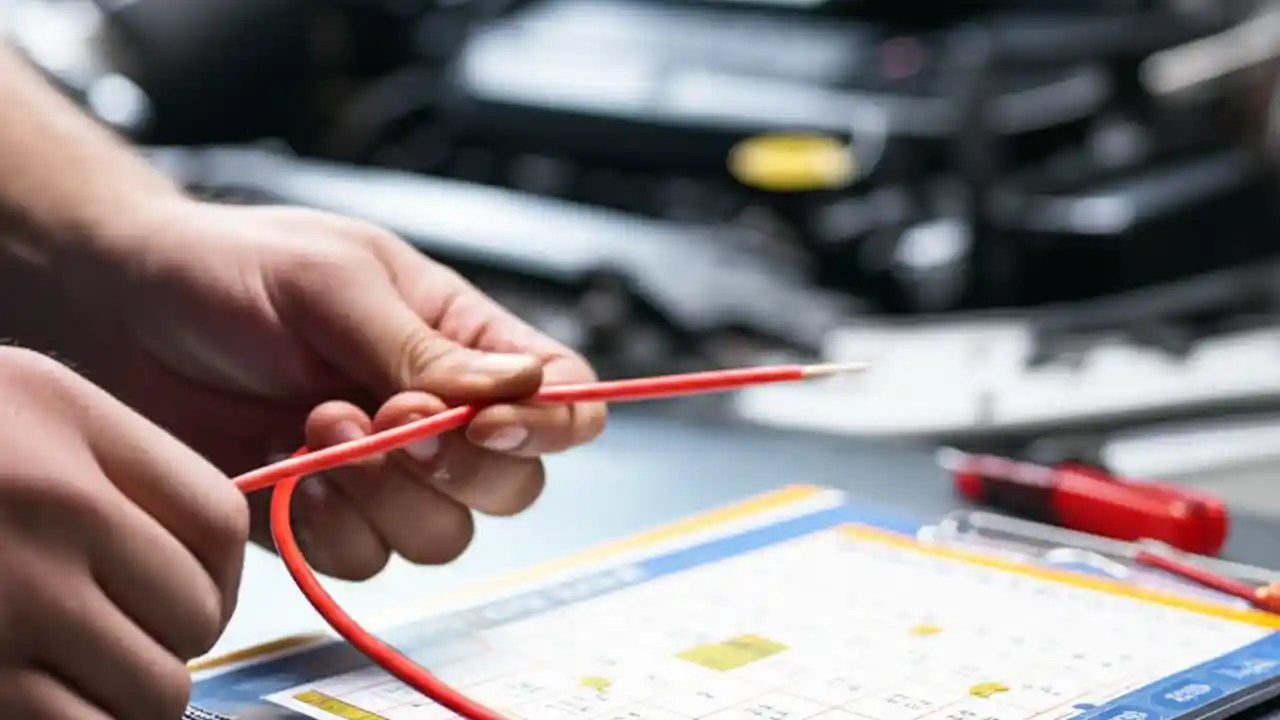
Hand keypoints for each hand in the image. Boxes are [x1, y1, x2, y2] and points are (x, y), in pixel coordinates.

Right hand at [0, 347, 247, 718]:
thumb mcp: (17, 410)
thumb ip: (115, 460)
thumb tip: (212, 544)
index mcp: (63, 419)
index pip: (219, 518)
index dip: (218, 569)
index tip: (190, 583)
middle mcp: (48, 502)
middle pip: (198, 608)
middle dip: (175, 633)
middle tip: (115, 625)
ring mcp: (9, 597)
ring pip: (158, 688)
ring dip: (132, 687)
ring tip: (72, 658)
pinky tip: (38, 691)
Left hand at [75, 199, 605, 579]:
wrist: (122, 307)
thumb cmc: (235, 269)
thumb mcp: (335, 282)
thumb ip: (423, 346)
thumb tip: (522, 388)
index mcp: (464, 342)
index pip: (562, 398)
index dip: (550, 426)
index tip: (486, 424)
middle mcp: (438, 416)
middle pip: (514, 485)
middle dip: (456, 469)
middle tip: (387, 421)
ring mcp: (383, 474)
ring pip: (443, 535)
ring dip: (384, 494)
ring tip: (314, 422)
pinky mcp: (323, 516)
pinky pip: (364, 559)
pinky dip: (330, 524)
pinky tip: (287, 467)